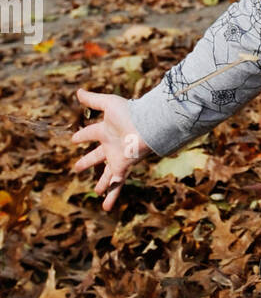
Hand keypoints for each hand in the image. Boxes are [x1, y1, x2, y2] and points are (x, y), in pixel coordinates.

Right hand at [71, 88, 151, 211]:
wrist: (148, 126)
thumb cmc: (130, 113)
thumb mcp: (108, 104)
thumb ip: (93, 100)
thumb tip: (78, 91)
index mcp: (105, 130)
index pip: (89, 134)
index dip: (82, 136)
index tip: (74, 140)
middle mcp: (111, 146)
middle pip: (96, 157)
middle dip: (87, 162)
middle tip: (77, 167)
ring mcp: (117, 158)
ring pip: (107, 174)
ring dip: (102, 183)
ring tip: (96, 191)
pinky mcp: (123, 168)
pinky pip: (116, 184)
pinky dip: (112, 196)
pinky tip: (106, 207)